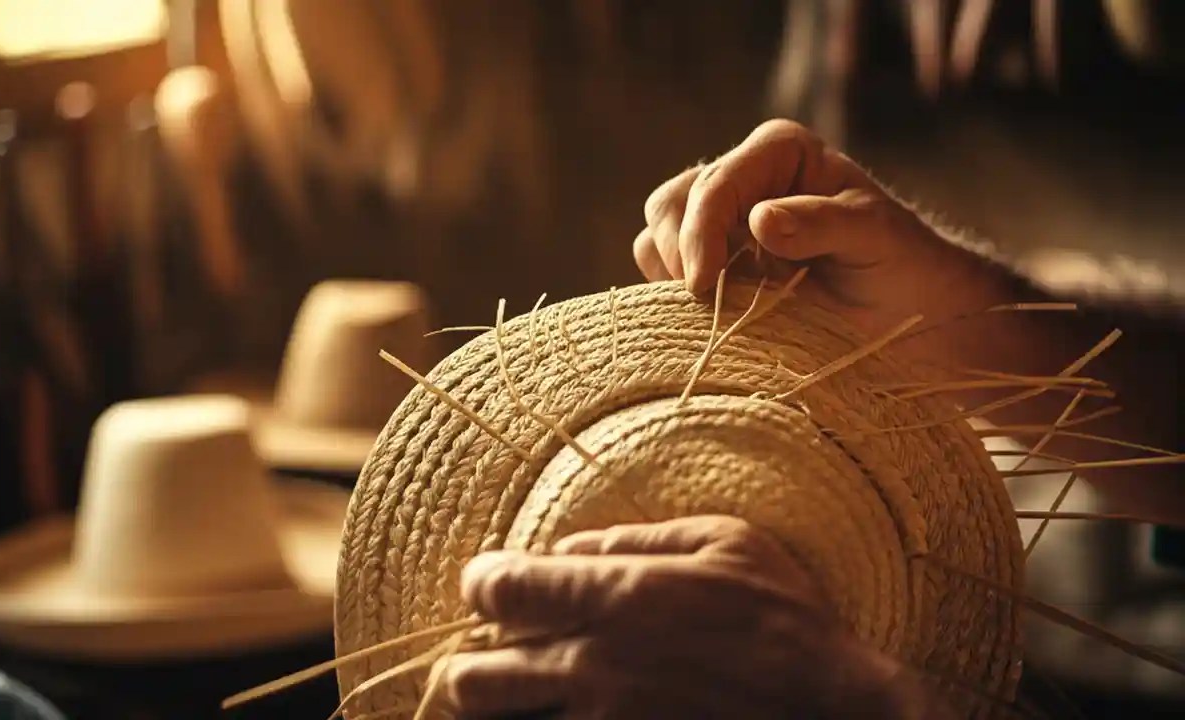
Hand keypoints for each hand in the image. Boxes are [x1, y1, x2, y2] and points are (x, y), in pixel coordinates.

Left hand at [440, 516, 945, 718]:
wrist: (838, 716)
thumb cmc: (789, 626)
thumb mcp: (729, 544)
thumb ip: (640, 537)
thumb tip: (568, 548)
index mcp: (615, 600)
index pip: (495, 589)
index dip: (481, 583)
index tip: (492, 586)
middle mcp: (591, 669)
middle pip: (471, 678)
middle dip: (471, 667)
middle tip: (497, 660)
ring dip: (499, 714)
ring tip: (522, 700)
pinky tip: (567, 719)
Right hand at [632, 119, 1023, 358]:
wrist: (911, 316)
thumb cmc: (903, 266)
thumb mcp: (876, 238)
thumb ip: (823, 223)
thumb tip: (759, 219)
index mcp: (780, 152)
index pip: (717, 183)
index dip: (700, 231)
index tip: (703, 284)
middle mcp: (744, 177)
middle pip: (673, 203)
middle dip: (679, 251)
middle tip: (702, 300)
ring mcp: (723, 222)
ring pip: (658, 232)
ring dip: (670, 270)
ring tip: (708, 307)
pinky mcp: (713, 263)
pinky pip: (663, 269)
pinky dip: (669, 291)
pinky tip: (706, 314)